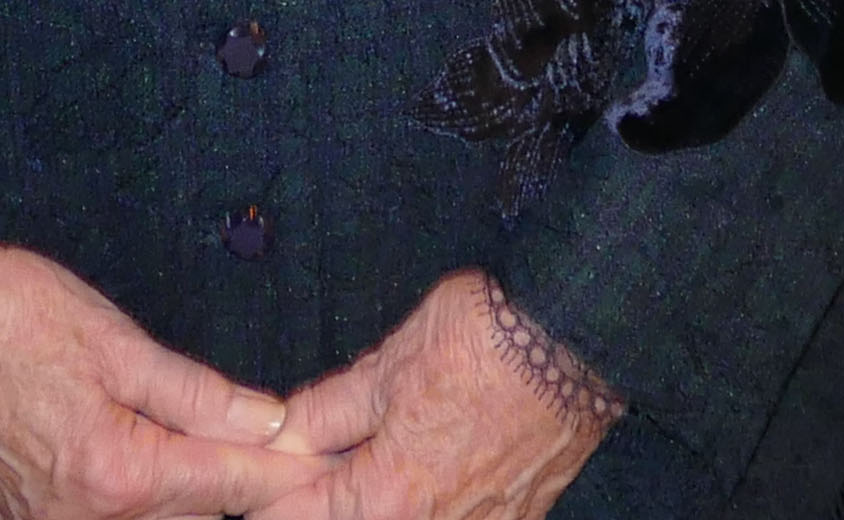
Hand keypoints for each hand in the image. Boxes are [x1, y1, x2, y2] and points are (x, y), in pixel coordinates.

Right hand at [0, 238, 324, 519]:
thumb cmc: (17, 314)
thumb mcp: (117, 341)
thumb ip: (195, 394)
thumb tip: (268, 422)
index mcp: (115, 471)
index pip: (226, 483)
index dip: (282, 472)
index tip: (325, 465)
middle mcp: (85, 518)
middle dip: (241, 492)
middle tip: (286, 458)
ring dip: (194, 503)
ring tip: (229, 462)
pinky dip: (147, 509)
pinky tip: (166, 477)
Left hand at [265, 272, 615, 519]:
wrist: (577, 340)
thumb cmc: (484, 343)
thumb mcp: (389, 363)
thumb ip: (328, 410)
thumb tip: (284, 433)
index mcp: (386, 500)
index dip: (268, 492)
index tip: (265, 467)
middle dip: (324, 499)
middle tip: (321, 457)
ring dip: (375, 502)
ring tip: (376, 457)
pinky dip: (425, 505)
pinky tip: (426, 467)